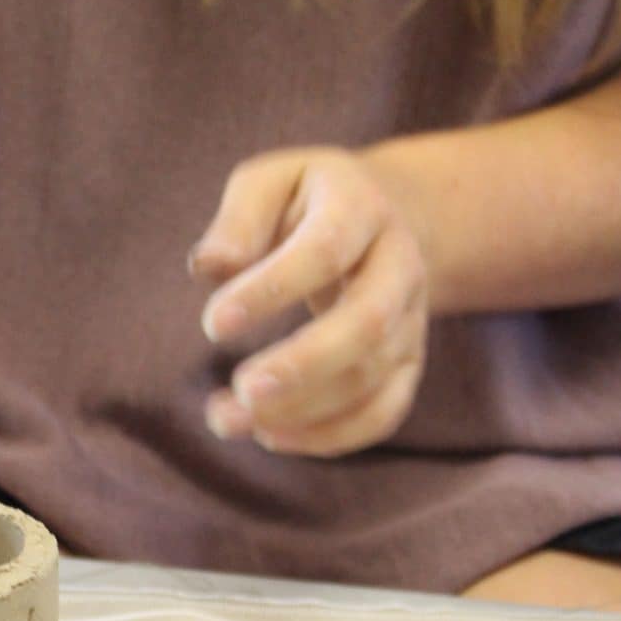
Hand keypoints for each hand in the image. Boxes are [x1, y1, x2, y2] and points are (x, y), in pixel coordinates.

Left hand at [192, 147, 433, 456]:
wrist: (383, 217)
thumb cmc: (304, 202)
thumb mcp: (268, 184)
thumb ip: (239, 219)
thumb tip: (209, 266)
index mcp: (360, 208)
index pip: (324, 251)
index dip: (272, 290)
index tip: (213, 325)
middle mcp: (399, 265)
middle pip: (369, 323)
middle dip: (304, 364)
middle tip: (242, 390)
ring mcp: (411, 319)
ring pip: (373, 376)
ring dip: (300, 409)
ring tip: (227, 419)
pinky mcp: (407, 363)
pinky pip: (384, 411)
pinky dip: (330, 436)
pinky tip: (269, 436)